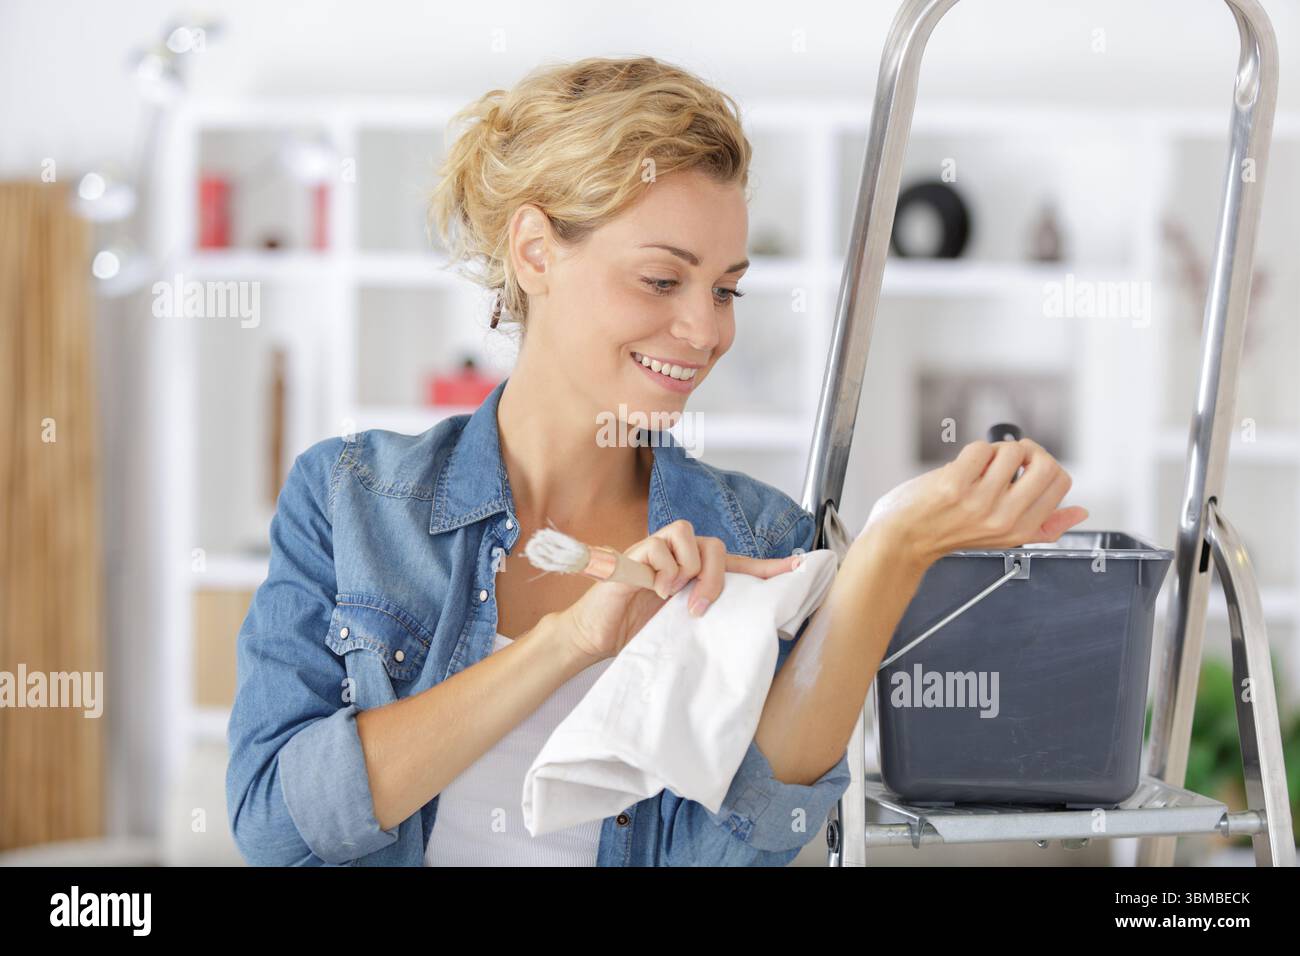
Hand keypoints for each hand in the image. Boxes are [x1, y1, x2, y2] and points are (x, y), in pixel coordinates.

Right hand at [559, 518, 801, 662]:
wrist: (595, 637)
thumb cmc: (637, 632)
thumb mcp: (683, 630)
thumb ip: (711, 621)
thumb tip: (748, 630)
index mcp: (694, 576)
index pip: (737, 564)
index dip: (768, 566)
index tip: (799, 568)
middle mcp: (678, 559)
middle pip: (715, 545)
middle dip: (715, 577)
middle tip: (700, 607)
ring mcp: (655, 554)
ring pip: (688, 534)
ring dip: (688, 568)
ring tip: (673, 596)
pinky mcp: (633, 556)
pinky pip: (659, 545)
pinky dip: (662, 569)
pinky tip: (654, 591)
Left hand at [859, 437, 1088, 569]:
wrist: (903, 540)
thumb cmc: (949, 533)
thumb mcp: (1005, 537)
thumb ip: (1046, 525)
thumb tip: (1081, 512)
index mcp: (1022, 530)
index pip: (1061, 482)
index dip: (1044, 465)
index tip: (1025, 467)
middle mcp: (1005, 518)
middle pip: (1046, 463)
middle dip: (1028, 451)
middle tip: (1006, 459)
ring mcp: (980, 502)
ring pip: (1012, 450)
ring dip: (995, 450)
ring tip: (978, 468)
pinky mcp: (956, 485)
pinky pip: (981, 448)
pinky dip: (971, 452)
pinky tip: (960, 469)